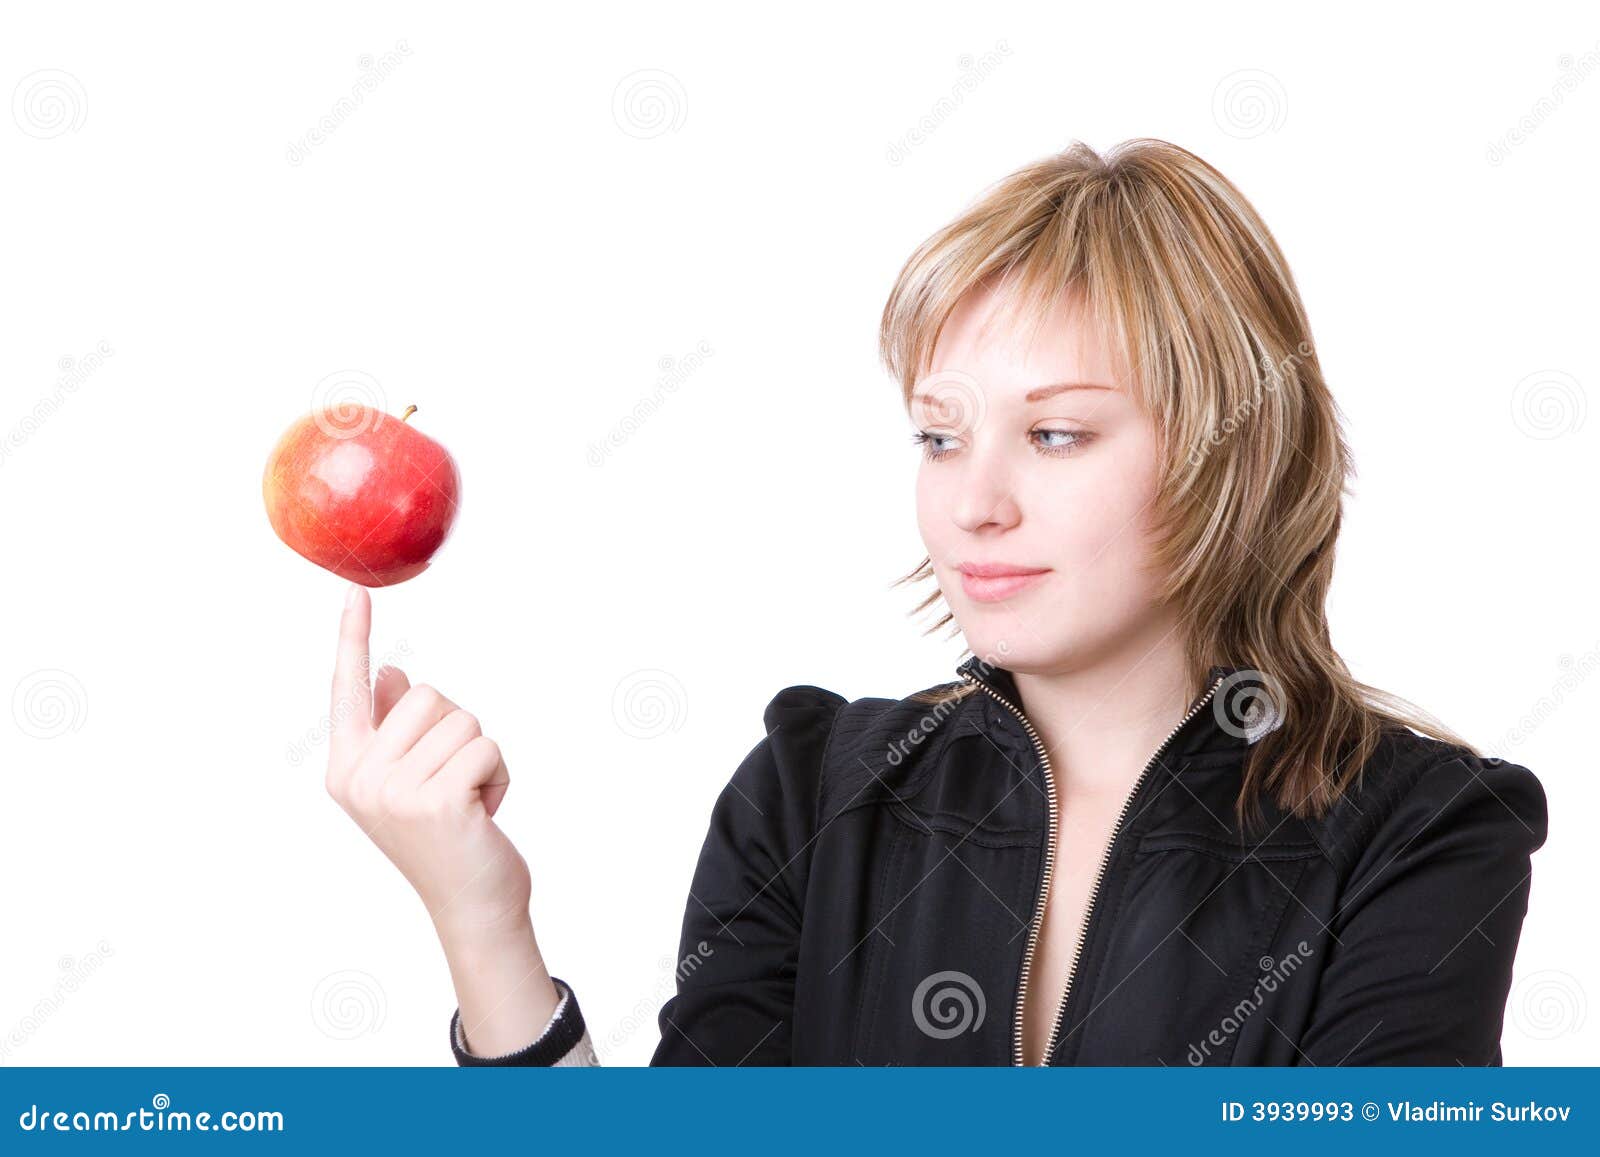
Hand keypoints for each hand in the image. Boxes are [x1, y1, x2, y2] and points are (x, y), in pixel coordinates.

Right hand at [323, 584, 531, 944]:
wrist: (472, 905)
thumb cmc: (445, 836)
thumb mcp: (411, 780)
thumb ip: (393, 728)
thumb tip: (389, 673)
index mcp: (346, 767)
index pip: (348, 689)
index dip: (354, 638)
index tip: (356, 592)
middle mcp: (359, 777)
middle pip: (427, 695)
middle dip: (456, 732)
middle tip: (453, 786)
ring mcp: (394, 792)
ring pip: (461, 719)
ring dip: (481, 757)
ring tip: (469, 802)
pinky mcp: (436, 801)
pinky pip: (486, 747)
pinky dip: (499, 775)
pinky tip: (484, 813)